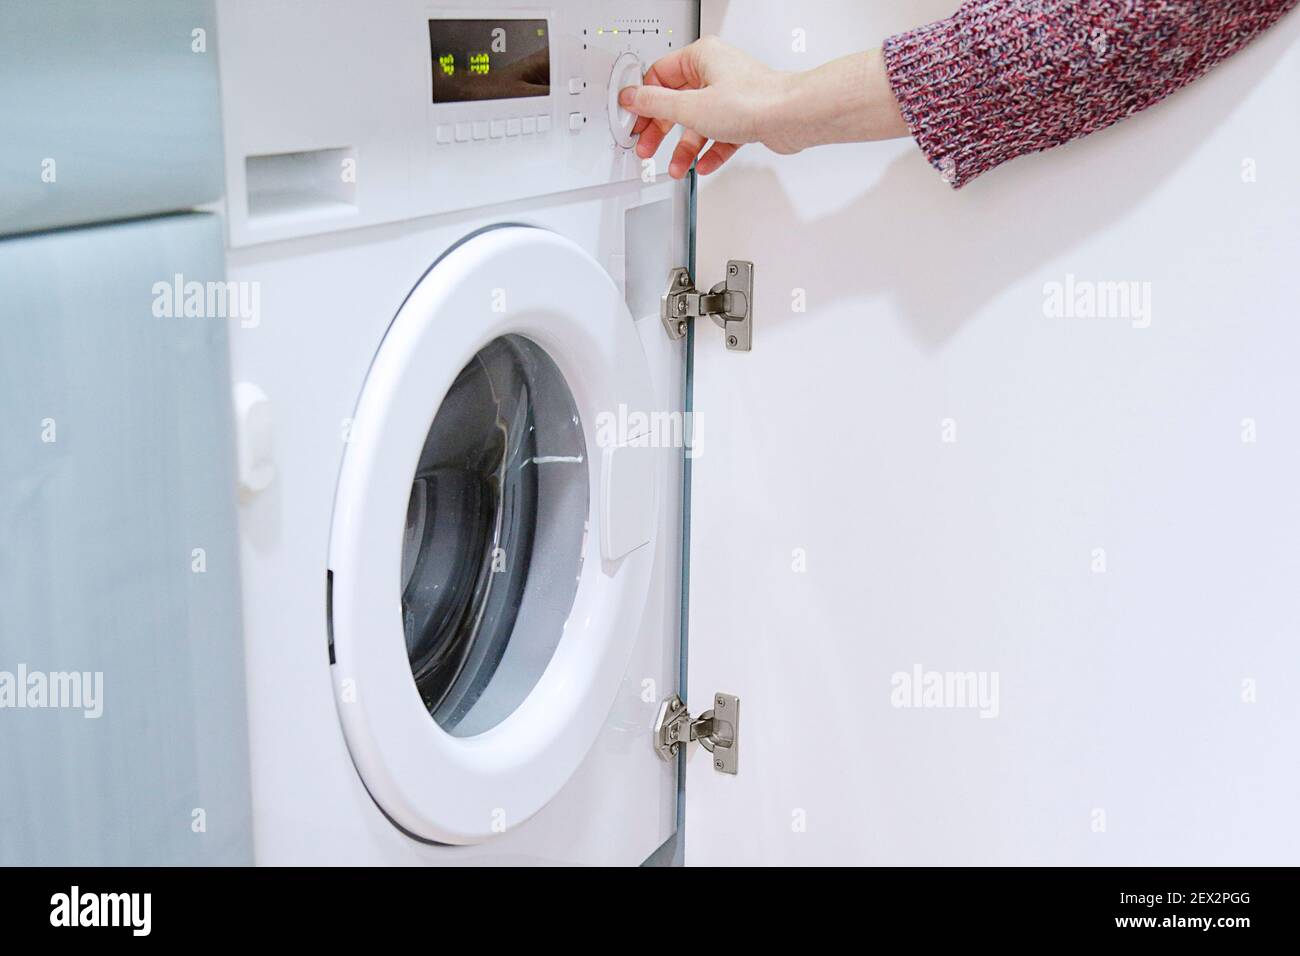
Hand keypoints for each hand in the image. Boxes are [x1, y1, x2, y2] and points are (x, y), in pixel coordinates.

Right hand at [619, 37, 908, 178]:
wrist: (792, 117)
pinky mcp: (745, 117)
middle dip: (660, 130)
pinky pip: (719, 135)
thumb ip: (655, 104)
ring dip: (685, 148)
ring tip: (677, 167)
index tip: (632, 119)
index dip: (643, 101)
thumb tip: (631, 98)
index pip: (659, 77)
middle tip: (646, 147)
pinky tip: (703, 165)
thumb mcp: (690, 107)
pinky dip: (710, 151)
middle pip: (676, 103)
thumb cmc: (753, 101)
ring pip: (698, 123)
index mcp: (701, 57)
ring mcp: (731, 95)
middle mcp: (716, 72)